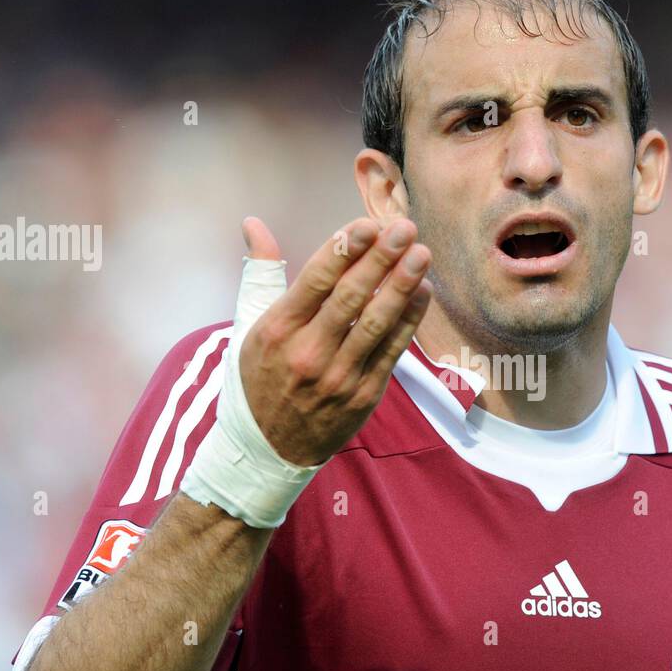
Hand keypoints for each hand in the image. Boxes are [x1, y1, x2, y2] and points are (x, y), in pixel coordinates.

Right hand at [235, 216, 431, 466]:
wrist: (269, 448)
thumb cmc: (259, 378)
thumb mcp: (249, 325)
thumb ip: (261, 271)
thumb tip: (253, 222)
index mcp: (277, 329)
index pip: (314, 280)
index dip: (344, 250)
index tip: (367, 224)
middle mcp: (307, 352)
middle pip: (350, 297)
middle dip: (381, 259)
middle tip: (404, 228)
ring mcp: (338, 376)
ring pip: (375, 324)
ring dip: (402, 286)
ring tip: (422, 254)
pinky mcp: (363, 396)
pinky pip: (391, 352)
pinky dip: (409, 321)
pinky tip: (422, 292)